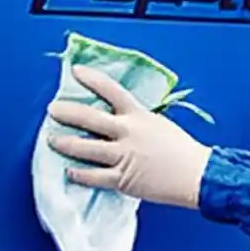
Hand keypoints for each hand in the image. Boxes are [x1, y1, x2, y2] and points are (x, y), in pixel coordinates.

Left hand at [47, 65, 211, 209]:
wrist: (196, 174)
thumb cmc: (183, 151)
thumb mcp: (159, 125)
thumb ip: (137, 122)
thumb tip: (118, 121)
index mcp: (139, 116)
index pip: (112, 91)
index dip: (92, 79)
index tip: (76, 72)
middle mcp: (128, 133)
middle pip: (90, 118)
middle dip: (67, 112)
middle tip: (53, 110)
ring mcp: (124, 155)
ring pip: (86, 148)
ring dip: (65, 143)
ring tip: (52, 140)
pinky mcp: (123, 178)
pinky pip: (94, 176)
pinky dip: (79, 174)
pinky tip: (69, 171)